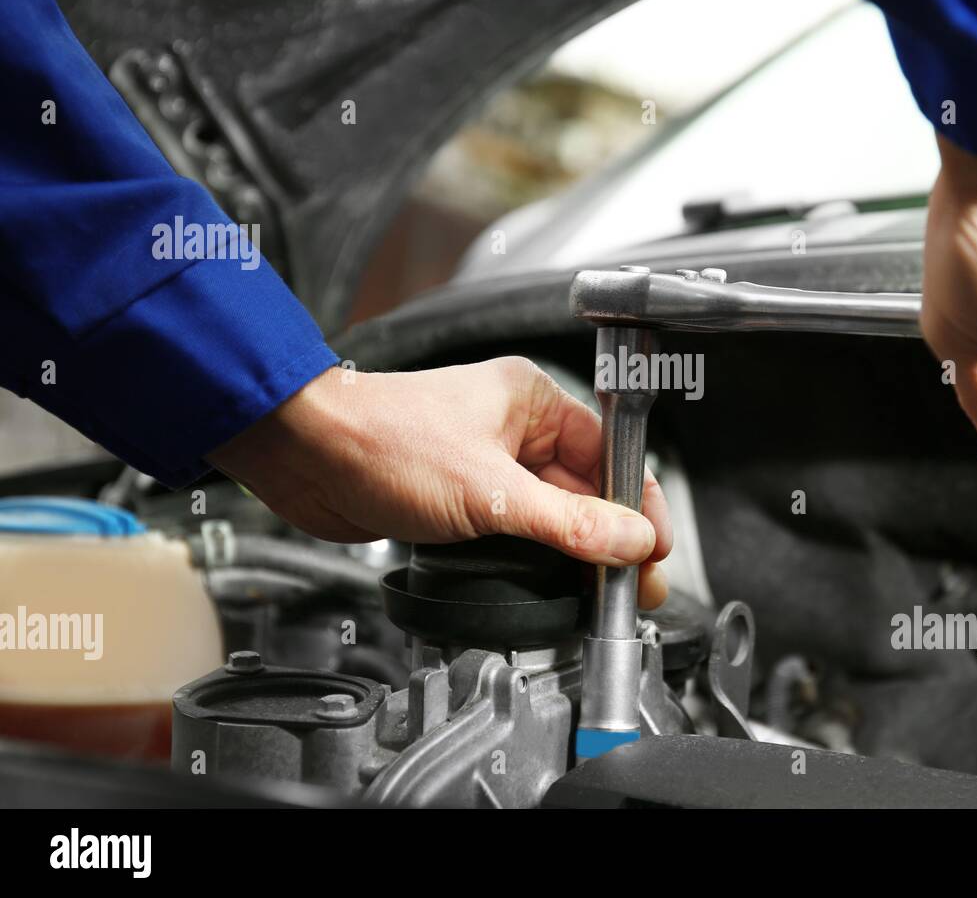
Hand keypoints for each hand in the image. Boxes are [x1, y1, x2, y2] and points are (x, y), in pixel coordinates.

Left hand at [206, 357, 671, 607]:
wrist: (303, 457)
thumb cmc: (381, 441)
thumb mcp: (488, 492)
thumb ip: (568, 523)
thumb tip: (630, 540)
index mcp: (533, 403)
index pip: (610, 456)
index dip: (638, 505)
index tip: (654, 550)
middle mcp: (515, 431)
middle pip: (586, 491)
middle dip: (610, 538)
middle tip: (633, 585)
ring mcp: (489, 466)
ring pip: (552, 516)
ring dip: (574, 553)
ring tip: (598, 592)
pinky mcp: (463, 499)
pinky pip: (517, 532)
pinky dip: (536, 559)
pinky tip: (550, 584)